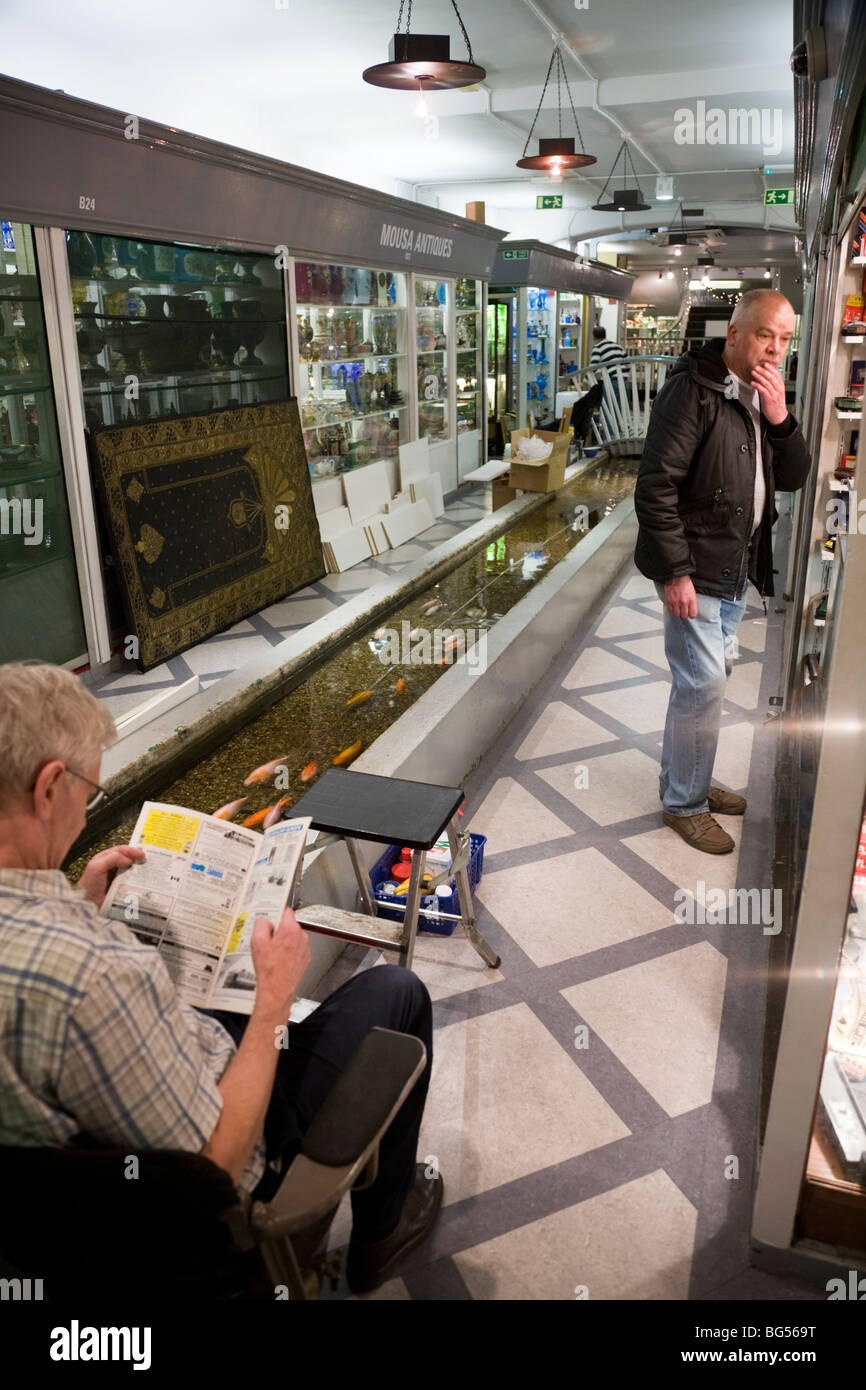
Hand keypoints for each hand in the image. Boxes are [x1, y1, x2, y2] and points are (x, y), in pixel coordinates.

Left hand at [78, 845, 145, 908]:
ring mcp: (117, 876)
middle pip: (128, 858)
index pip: (121, 850)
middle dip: (137, 859)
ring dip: (139, 869)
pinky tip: (143, 881)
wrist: (88, 903)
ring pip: (131, 869)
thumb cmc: (89, 885)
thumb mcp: (97, 867)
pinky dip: (138, 880)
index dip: (132, 850)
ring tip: (148, 870)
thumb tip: (129, 859)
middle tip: (147, 861)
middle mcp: (112, 866)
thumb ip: (112, 859)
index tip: (142, 854)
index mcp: (105, 858)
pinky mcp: (121, 887)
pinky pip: (132, 881)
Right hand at [250, 907, 309, 1022]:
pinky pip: (296, 948)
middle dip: (277, 929)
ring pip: (292, 937)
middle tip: (266, 939)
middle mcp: (301, 937)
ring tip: (272, 953)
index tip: (270, 916)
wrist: (277, 990)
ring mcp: (304, 948)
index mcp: (290, 930)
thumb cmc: (269, 969)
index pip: (285, 910)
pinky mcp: (305, 958)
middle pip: (288, 924)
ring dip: (283, 941)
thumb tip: (264, 920)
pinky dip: (288, 951)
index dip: (275, 913)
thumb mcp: (257, 942)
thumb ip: (261, 924)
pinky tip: (278, 960)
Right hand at [664, 575, 697, 618]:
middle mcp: (683, 602)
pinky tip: (674, 607)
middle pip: (684, 616)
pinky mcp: (669, 601)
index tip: (691, 614)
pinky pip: (670, 610)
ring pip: (677, 614)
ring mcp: (676, 602)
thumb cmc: (685, 583)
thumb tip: (691, 609)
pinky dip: (672, 610)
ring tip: (678, 609)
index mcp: (691, 600)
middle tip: (684, 611)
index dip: (692, 615)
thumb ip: (692, 602)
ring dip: (678, 613)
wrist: (677, 577)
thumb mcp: (693, 593)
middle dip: (684, 614)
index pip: (692, 614)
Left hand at [751, 362, 787, 425]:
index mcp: (781, 387)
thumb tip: (765, 378)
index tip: (765, 364)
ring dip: (759, 376)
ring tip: (753, 373)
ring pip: (767, 383)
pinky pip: (763, 390)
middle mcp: (779, 389)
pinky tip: (753, 383)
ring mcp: (774, 394)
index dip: (771, 368)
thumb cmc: (776, 405)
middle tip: (757, 367)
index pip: (777, 375)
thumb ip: (772, 386)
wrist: (779, 416)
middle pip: (771, 377)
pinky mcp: (769, 400)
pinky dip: (757, 385)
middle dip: (763, 371)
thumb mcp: (777, 393)